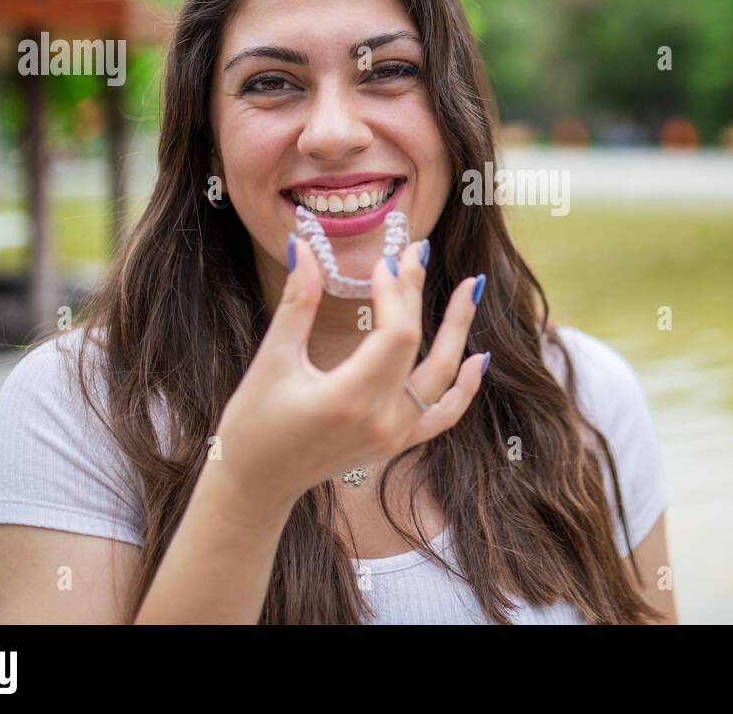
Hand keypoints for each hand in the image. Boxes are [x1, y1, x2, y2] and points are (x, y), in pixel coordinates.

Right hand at [215, 234, 487, 512]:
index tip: (383, 261)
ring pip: (442, 376)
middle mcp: (381, 420)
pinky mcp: (396, 443)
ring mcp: (394, 435)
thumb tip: (305, 248)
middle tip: (418, 251)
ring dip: (457, 330)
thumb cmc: (254, 423)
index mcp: (349, 398)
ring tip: (472, 288)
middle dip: (417, 293)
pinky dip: (463, 388)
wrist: (256, 484)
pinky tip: (479, 357)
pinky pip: (442, 414)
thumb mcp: (272, 359)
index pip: (395, 333)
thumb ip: (297, 303)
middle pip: (418, 345)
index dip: (395, 292)